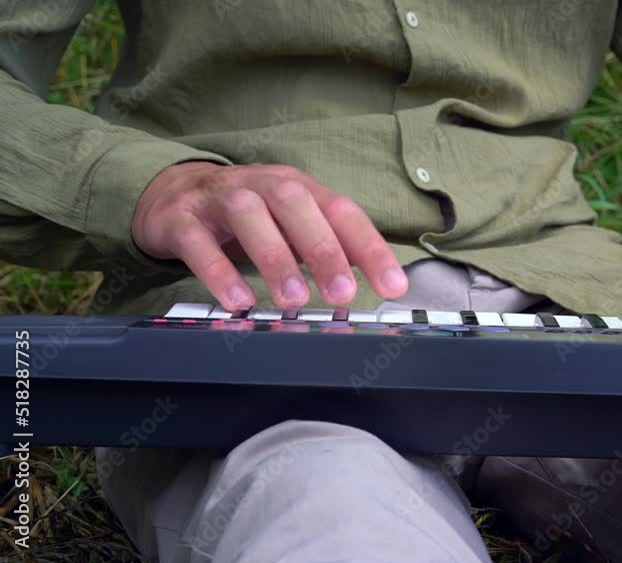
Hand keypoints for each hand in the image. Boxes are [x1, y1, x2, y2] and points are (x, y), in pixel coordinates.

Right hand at [132, 162, 407, 309]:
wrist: (173, 194)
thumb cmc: (249, 216)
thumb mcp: (292, 225)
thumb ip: (328, 248)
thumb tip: (372, 285)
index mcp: (298, 187)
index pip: (342, 212)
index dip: (370, 247)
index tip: (393, 286)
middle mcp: (262, 185)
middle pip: (296, 205)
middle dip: (323, 249)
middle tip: (343, 293)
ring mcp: (219, 199)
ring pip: (249, 216)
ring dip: (275, 258)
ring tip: (294, 301)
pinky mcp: (181, 219)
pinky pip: (198, 242)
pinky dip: (218, 272)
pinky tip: (238, 301)